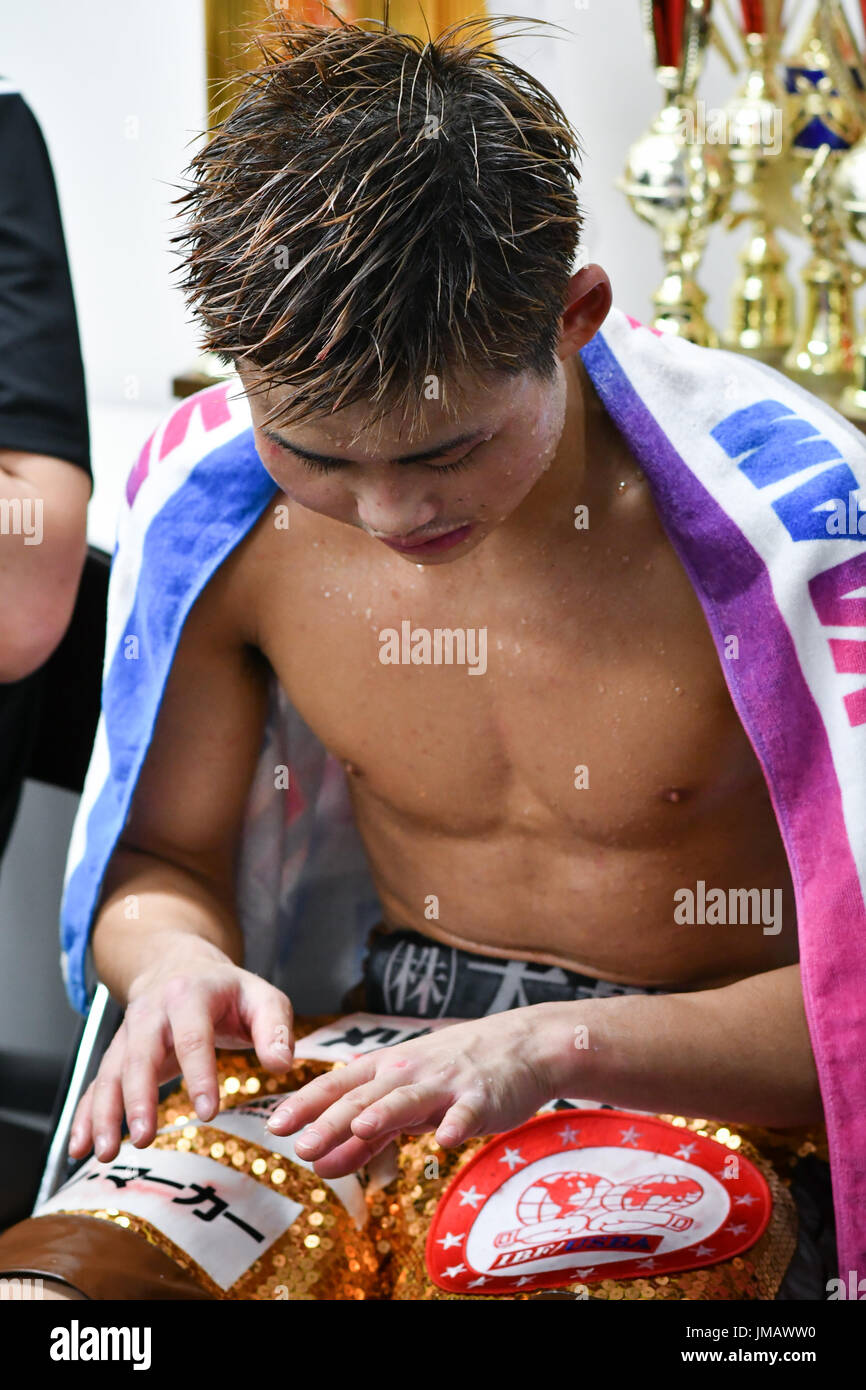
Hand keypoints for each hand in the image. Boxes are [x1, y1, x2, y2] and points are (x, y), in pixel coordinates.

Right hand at [68, 944, 293, 1163]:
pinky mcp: (118, 1053)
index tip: (208, 1113)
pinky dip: (85, 1116)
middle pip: (140, 1055)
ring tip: (104, 1153)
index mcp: (190, 995)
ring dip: (105, 1113)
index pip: (193, 1037)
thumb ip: (275, 1028)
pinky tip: (79, 1147)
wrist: (180, 964)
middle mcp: (152, 1012)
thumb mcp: (261, 996)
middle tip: (144, 1138)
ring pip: (112, 1073)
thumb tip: (282, 1064)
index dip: (200, 1075)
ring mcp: (129, 1033)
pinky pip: (97, 1085)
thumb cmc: (228, 990)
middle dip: (139, 1099)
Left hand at [265, 1007, 558, 1177]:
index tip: (273, 1126)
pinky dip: (456, 1123)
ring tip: (359, 1129)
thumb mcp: (405, 1101)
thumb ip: (364, 1135)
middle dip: (332, 1120)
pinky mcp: (481, 1097)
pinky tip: (446, 1139)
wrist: (520, 1048)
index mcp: (387, 1070)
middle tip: (301, 1145)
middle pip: (364, 1096)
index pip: (337, 1086)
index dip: (305, 1105)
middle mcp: (409, 1072)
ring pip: (408, 1098)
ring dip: (384, 1112)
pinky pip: (466, 1112)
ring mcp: (445, 1083)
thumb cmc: (455, 1076)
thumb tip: (317, 1164)